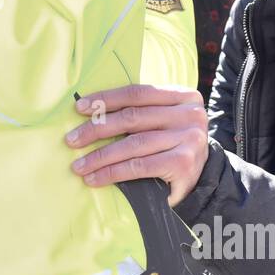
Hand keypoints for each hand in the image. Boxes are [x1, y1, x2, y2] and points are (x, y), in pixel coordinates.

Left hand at [65, 84, 208, 206]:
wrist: (202, 181)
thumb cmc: (173, 146)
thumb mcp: (163, 121)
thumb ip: (140, 111)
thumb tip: (91, 109)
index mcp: (183, 96)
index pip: (138, 93)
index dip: (106, 98)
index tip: (80, 108)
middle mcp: (190, 114)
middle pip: (132, 117)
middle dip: (97, 128)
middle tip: (72, 140)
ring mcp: (189, 139)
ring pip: (133, 144)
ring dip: (100, 156)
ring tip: (79, 164)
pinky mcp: (183, 164)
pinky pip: (138, 166)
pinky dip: (112, 173)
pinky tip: (95, 178)